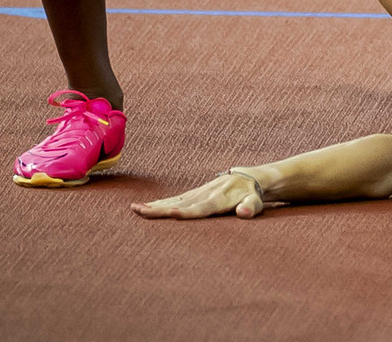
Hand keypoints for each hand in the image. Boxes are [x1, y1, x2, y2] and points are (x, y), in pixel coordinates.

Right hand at [131, 171, 264, 219]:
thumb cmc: (252, 195)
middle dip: (160, 208)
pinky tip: (147, 207)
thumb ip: (251, 208)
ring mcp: (199, 192)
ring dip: (155, 205)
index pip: (201, 208)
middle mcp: (206, 194)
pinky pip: (176, 198)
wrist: (249, 178)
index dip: (187, 211)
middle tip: (139, 211)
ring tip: (135, 209)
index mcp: (220, 199)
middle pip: (181, 203)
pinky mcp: (195, 193)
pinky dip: (161, 202)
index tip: (172, 213)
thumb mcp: (256, 202)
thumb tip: (244, 212)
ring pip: (174, 199)